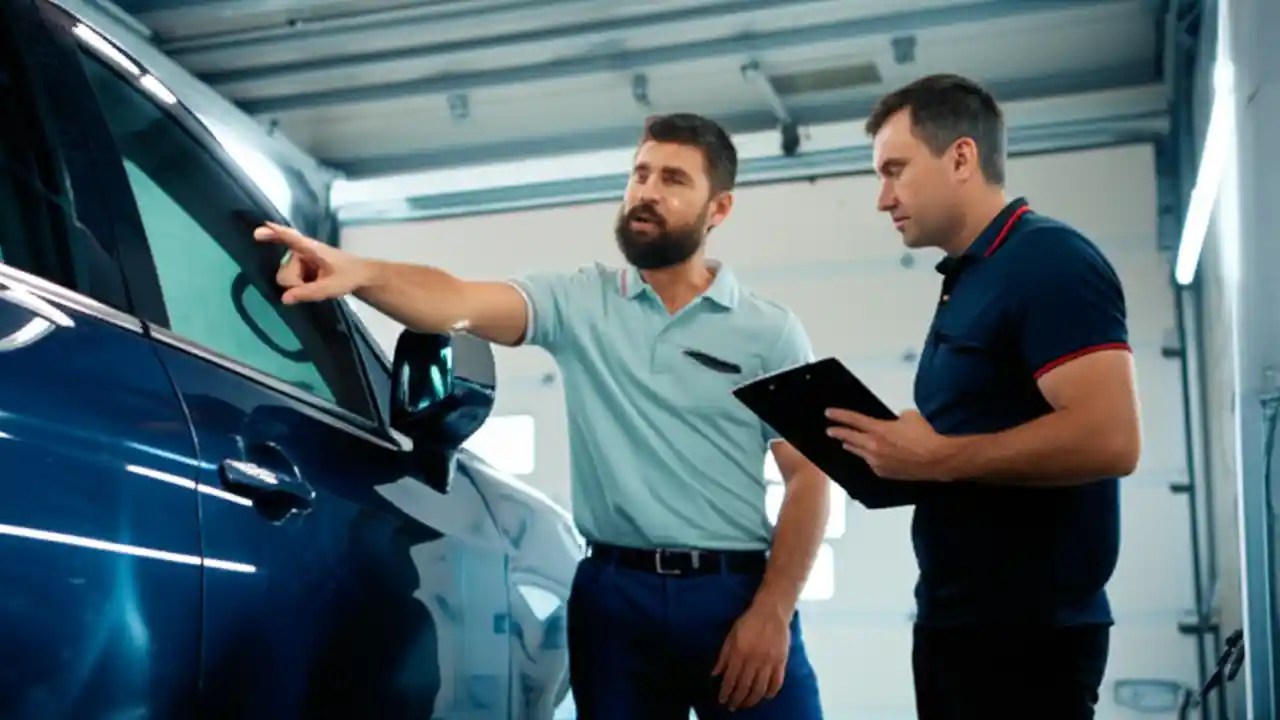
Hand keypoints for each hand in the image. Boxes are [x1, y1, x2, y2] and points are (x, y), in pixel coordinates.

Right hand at [253, 222, 370, 304]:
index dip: (274, 235)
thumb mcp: (331, 287)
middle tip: (315, 287)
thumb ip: (309, 292)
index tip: (258, 232)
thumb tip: (284, 298)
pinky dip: (298, 286)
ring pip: (285, 280)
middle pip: (283, 273)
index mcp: (311, 249)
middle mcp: (300, 252)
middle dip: (294, 285)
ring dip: (298, 287)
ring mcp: (299, 261)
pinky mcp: (299, 268)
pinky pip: (290, 281)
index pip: (290, 239)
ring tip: (316, 285)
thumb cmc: (348, 276)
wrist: (359, 277)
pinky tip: (310, 285)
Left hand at [712, 602, 789, 710]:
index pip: (730, 679)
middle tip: (733, 706)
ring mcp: (769, 661)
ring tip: (746, 704)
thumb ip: (723, 656)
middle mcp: (754, 659)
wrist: (771, 611)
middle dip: (737, 699)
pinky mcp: (781, 661)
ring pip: (760, 688)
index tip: (722, 700)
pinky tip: (766, 696)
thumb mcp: (731, 636)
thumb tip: (715, 674)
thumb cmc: (748, 622)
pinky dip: (771, 692)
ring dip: (752, 700)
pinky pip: (777, 682)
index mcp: (739, 652)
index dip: (726, 692)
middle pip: (744, 687)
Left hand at [825, 408, 955, 480]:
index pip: (853, 420)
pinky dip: (869, 458)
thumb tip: (893, 422)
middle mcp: (873, 446)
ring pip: (858, 452)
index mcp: (878, 429)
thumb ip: (895, 418)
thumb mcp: (909, 416)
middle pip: (849, 438)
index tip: (828, 413)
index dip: (839, 416)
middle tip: (830, 430)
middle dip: (838, 433)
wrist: (936, 459)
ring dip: (852, 446)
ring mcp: (877, 462)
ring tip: (846, 443)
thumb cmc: (925, 437)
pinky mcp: (883, 473)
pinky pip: (871, 463)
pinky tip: (871, 456)